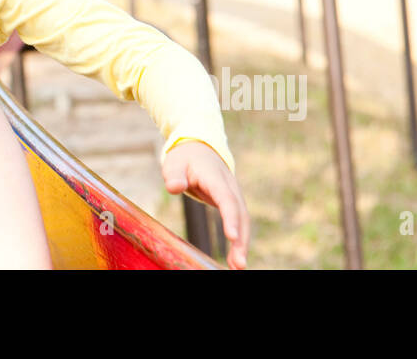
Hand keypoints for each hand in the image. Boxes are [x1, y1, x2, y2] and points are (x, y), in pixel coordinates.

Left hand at [161, 140, 249, 268]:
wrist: (199, 149)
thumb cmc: (184, 158)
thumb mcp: (174, 163)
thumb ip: (174, 175)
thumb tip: (174, 187)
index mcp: (215, 177)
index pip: (225, 199)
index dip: (230, 217)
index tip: (231, 236)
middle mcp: (229, 187)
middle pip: (239, 213)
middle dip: (241, 238)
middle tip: (238, 264)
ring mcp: (233, 195)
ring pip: (242, 220)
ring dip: (242, 243)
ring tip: (238, 266)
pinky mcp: (232, 203)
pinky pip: (238, 222)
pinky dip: (239, 240)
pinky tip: (234, 259)